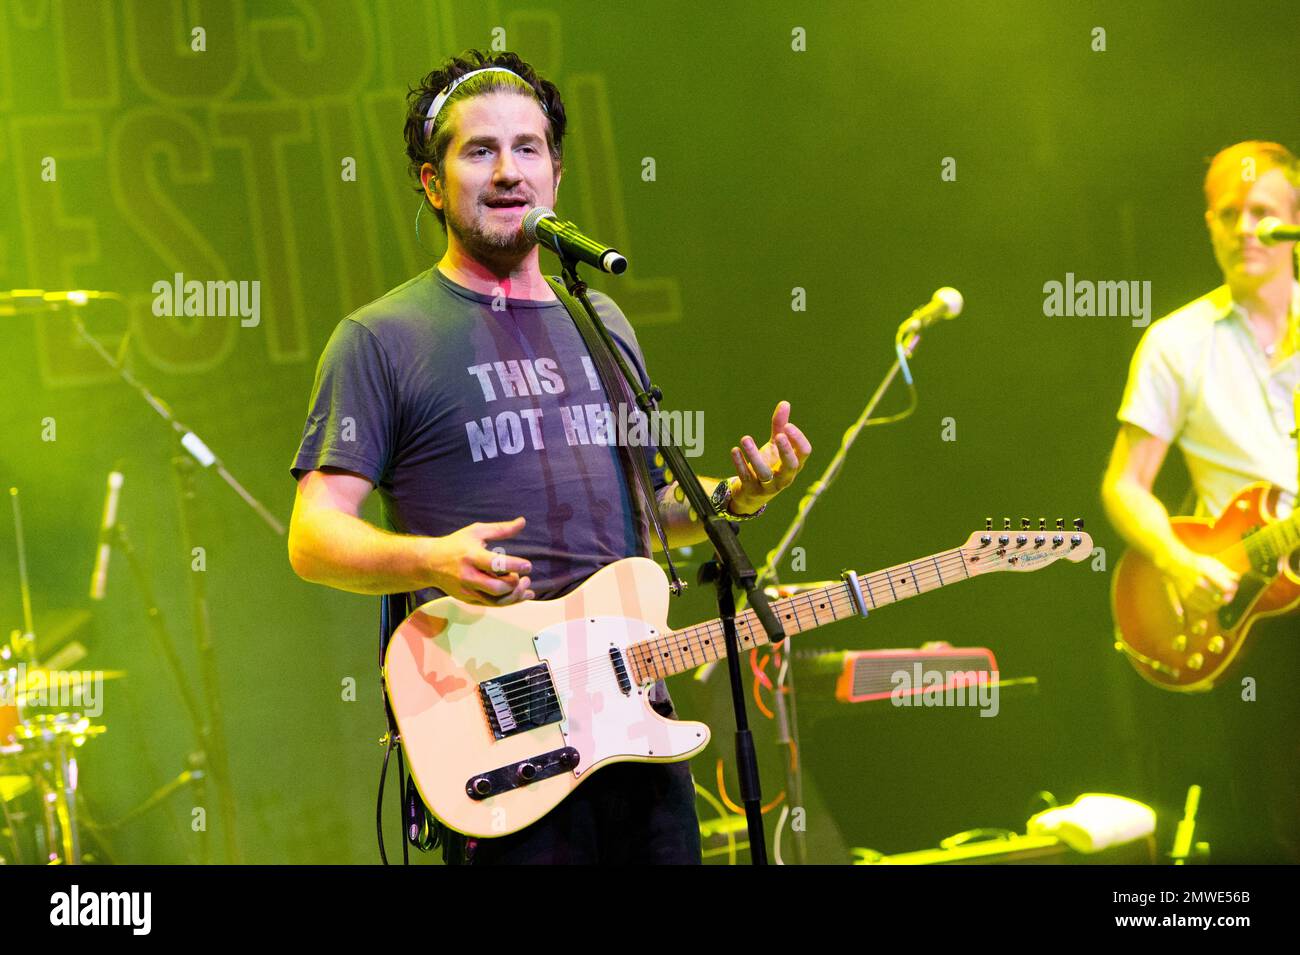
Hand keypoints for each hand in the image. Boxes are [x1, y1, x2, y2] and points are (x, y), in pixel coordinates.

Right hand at [424, 517, 534, 604]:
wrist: (429, 563)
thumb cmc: (456, 544)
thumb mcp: (476, 532)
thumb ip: (501, 529)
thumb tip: (523, 522)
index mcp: (471, 556)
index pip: (495, 564)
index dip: (514, 565)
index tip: (528, 565)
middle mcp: (468, 576)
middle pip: (497, 588)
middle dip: (514, 584)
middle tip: (524, 576)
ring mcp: (467, 591)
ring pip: (496, 601)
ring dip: (515, 595)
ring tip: (524, 584)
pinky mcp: (468, 600)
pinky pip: (492, 605)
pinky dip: (509, 601)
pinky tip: (521, 594)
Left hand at [728, 400, 812, 514]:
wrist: (752, 493)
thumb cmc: (769, 464)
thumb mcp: (774, 445)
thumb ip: (780, 426)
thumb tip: (785, 403)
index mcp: (795, 464)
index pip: (804, 452)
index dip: (798, 439)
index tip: (787, 426)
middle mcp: (785, 477)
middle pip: (791, 466)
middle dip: (786, 451)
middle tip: (780, 435)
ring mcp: (769, 486)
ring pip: (764, 473)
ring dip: (754, 456)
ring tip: (745, 438)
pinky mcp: (752, 490)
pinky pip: (746, 477)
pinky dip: (740, 464)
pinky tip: (734, 450)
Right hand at [1164, 549, 1238, 616]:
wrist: (1174, 565)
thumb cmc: (1196, 563)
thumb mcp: (1211, 562)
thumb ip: (1225, 571)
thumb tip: (1237, 579)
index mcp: (1205, 572)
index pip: (1223, 585)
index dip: (1231, 588)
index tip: (1233, 587)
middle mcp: (1197, 583)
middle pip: (1218, 597)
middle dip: (1227, 598)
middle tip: (1229, 596)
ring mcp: (1191, 592)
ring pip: (1210, 605)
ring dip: (1218, 604)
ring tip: (1220, 600)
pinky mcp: (1186, 598)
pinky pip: (1201, 608)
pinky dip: (1208, 608)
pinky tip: (1211, 603)